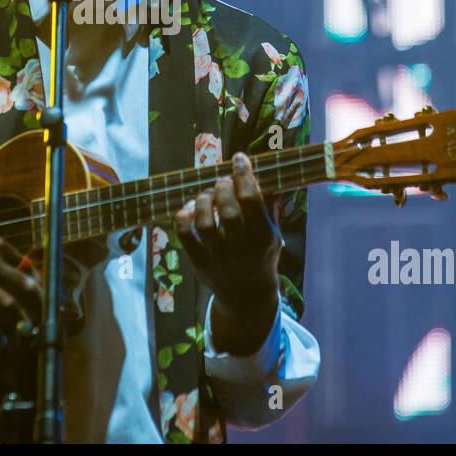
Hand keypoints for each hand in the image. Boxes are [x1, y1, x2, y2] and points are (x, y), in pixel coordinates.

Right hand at [0, 228, 42, 324]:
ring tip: (20, 340)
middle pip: (25, 289)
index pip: (30, 272)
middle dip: (38, 312)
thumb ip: (6, 261)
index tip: (46, 309)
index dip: (42, 293)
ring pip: (6, 306)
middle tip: (41, 327)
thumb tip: (33, 282)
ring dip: (17, 328)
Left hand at [173, 152, 281, 353]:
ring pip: (204, 223)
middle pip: (228, 212)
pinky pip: (184, 236)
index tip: (239, 158)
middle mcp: (242, 249)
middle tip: (222, 182)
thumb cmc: (260, 254)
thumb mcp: (272, 232)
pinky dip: (183, 217)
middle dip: (222, 188)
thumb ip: (268, 204)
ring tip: (207, 195)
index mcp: (264, 237)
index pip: (252, 201)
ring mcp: (219, 258)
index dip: (243, 175)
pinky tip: (190, 209)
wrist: (248, 296)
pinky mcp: (199, 263)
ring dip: (203, 200)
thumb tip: (263, 169)